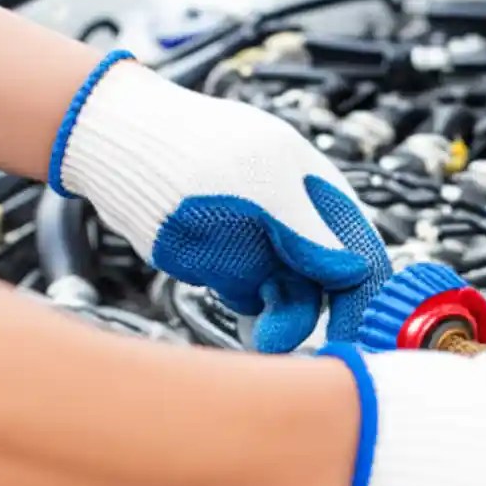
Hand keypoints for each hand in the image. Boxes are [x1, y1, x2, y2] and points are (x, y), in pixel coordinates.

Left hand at [48, 51, 390, 352]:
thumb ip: (309, 233)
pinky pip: (257, 306)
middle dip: (317, 314)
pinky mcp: (233, 268)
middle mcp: (299, 227)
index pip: (360, 255)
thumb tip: (354, 270)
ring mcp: (266, 249)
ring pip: (294, 301)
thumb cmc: (196, 147)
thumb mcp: (264, 187)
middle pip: (329, 286)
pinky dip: (258, 322)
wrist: (123, 148)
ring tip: (270, 337)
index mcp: (319, 198)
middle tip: (290, 337)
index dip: (362, 295)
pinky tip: (254, 331)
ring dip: (286, 322)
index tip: (352, 331)